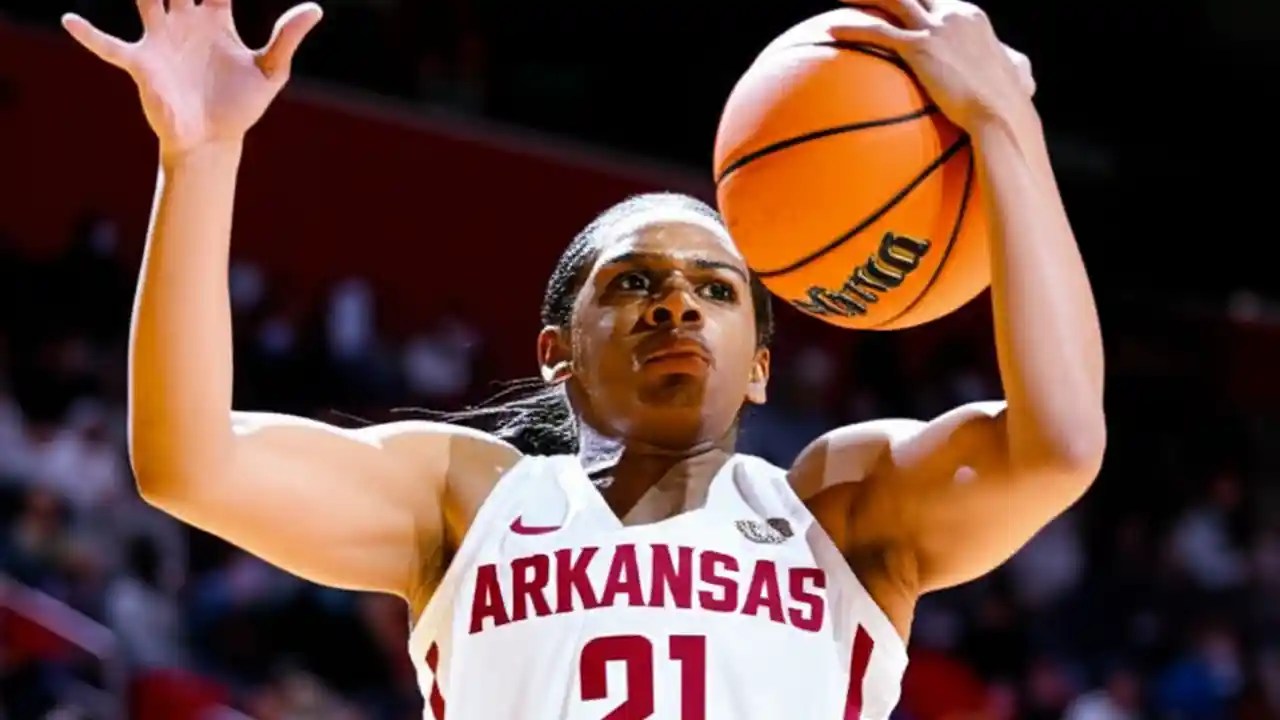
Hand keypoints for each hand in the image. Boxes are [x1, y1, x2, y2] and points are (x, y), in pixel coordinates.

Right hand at [62, 0, 323, 157]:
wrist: (214, 140)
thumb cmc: (241, 105)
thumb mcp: (271, 71)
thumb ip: (286, 37)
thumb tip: (314, 8)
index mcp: (215, 20)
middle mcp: (184, 22)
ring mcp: (160, 40)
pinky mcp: (143, 64)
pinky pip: (110, 47)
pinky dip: (90, 35)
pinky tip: (69, 20)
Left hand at [832, 0, 1035, 132]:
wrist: (1001, 113)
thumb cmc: (1010, 104)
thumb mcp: (1018, 76)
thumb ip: (1013, 67)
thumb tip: (1025, 80)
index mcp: (970, 16)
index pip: (936, 1)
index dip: (917, 1)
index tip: (901, 4)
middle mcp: (953, 13)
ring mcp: (936, 28)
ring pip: (894, 0)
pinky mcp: (920, 48)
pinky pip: (877, 33)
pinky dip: (852, 29)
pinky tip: (831, 31)